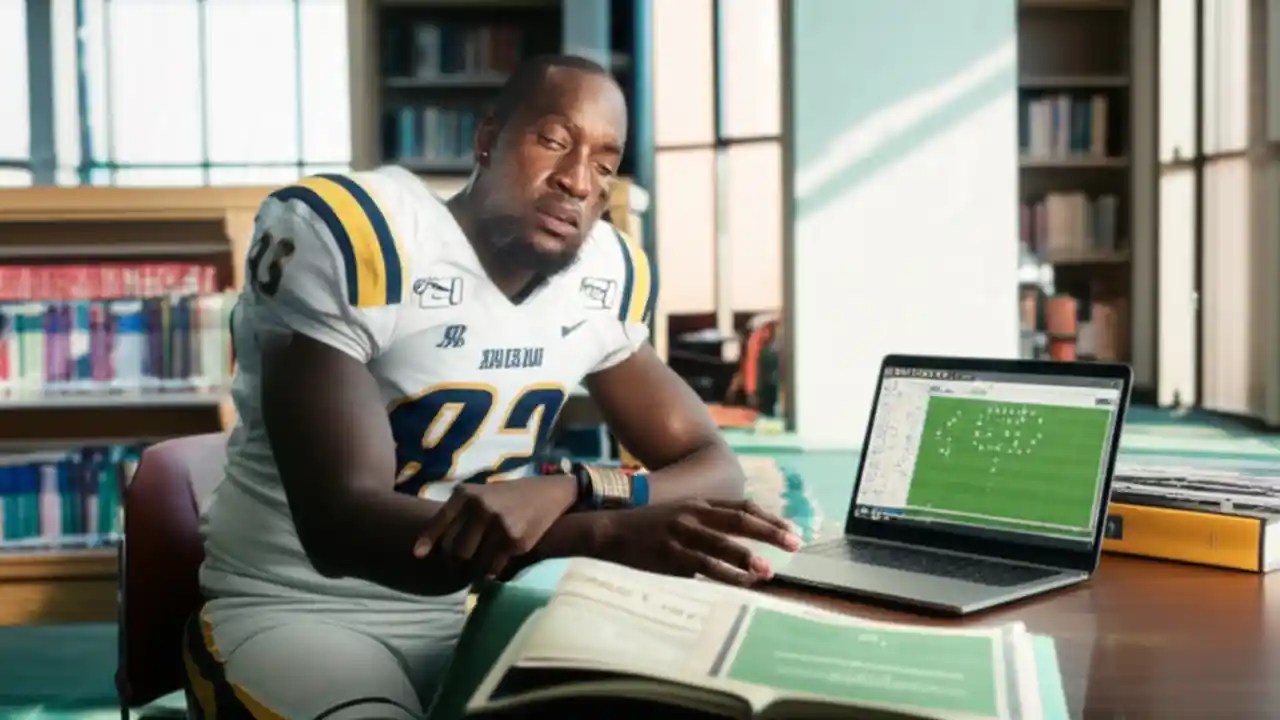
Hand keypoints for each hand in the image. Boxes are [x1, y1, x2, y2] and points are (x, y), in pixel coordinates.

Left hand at [412, 475, 576, 579]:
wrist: (549, 493)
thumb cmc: (509, 495)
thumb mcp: (482, 493)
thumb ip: (460, 512)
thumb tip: (433, 544)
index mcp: (468, 494)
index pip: (441, 521)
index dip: (427, 540)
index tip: (418, 555)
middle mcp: (481, 508)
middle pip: (456, 549)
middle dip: (455, 561)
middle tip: (458, 566)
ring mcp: (499, 525)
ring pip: (474, 561)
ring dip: (473, 570)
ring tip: (475, 569)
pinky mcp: (515, 541)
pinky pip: (493, 567)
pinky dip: (489, 572)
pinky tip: (491, 569)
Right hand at [598, 499, 801, 585]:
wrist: (610, 530)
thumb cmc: (649, 527)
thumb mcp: (681, 515)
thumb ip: (707, 522)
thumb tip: (740, 538)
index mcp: (699, 503)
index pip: (742, 506)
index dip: (769, 517)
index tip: (791, 528)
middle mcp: (694, 513)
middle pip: (740, 520)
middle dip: (770, 531)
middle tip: (795, 543)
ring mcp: (682, 533)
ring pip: (723, 544)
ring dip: (748, 557)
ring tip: (769, 570)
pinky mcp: (670, 554)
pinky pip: (703, 566)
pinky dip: (725, 574)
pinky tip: (741, 582)